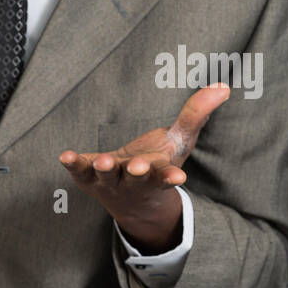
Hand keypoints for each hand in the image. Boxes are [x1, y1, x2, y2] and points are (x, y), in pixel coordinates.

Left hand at [58, 84, 229, 253]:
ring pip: (107, 177)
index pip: (166, 176)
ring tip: (104, 163)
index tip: (179, 179)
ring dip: (105, 170)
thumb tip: (223, 86)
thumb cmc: (158, 165)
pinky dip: (73, 164)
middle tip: (137, 168)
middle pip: (136, 179)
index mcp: (158, 174)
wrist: (131, 201)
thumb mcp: (179, 141)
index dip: (170, 177)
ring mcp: (110, 181)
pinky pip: (80, 172)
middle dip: (138, 173)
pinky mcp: (88, 177)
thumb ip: (196, 114)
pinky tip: (65, 155)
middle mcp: (134, 181)